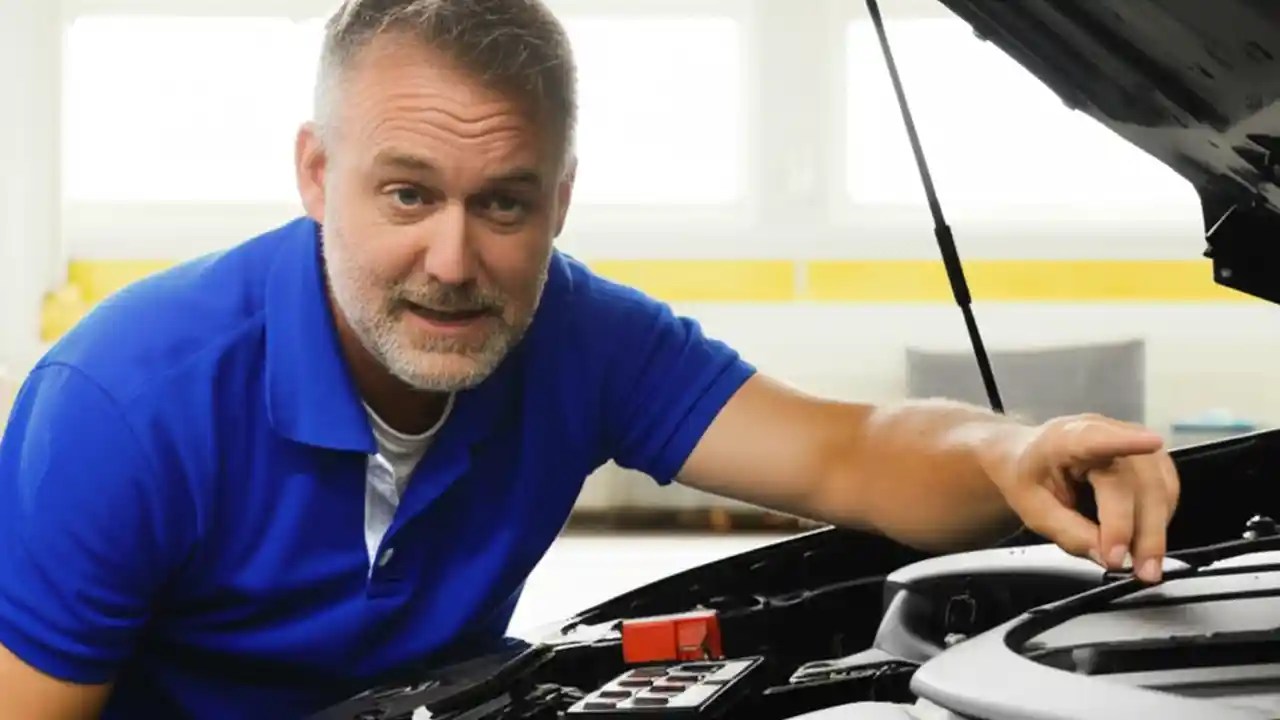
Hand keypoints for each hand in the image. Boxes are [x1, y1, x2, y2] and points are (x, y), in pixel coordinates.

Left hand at [993, 414, 1179, 582]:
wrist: (1026, 457)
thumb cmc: (1027, 477)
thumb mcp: (1032, 510)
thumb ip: (1068, 533)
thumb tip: (1107, 557)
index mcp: (1062, 439)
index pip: (1093, 437)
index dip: (1124, 440)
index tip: (1151, 442)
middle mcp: (1102, 430)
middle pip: (1133, 480)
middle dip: (1141, 530)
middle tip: (1141, 571)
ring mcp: (1129, 439)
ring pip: (1157, 486)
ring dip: (1156, 531)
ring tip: (1146, 566)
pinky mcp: (1147, 456)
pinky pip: (1165, 490)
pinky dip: (1159, 520)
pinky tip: (1146, 541)